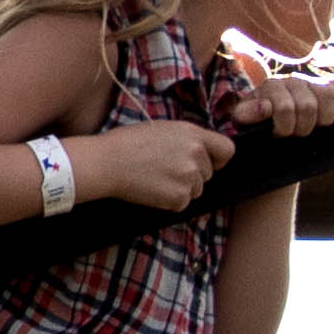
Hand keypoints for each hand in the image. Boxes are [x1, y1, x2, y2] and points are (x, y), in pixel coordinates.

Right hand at [75, 120, 234, 213]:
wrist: (106, 162)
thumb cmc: (127, 142)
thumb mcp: (162, 129)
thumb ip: (187, 139)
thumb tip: (201, 152)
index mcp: (193, 134)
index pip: (227, 149)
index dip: (217, 158)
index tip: (207, 162)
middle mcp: (196, 155)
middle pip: (208, 174)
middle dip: (191, 175)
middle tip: (164, 169)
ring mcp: (189, 177)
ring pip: (195, 190)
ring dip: (180, 188)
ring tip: (155, 177)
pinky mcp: (179, 197)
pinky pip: (182, 203)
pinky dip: (169, 201)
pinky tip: (151, 188)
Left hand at [211, 55, 333, 139]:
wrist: (273, 123)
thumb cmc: (258, 123)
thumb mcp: (245, 121)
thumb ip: (246, 114)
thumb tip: (265, 107)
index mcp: (271, 87)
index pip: (284, 107)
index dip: (285, 127)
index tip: (280, 134)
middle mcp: (292, 81)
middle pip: (308, 105)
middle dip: (304, 127)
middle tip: (297, 133)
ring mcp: (313, 83)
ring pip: (328, 94)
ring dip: (324, 117)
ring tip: (316, 126)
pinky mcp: (331, 87)